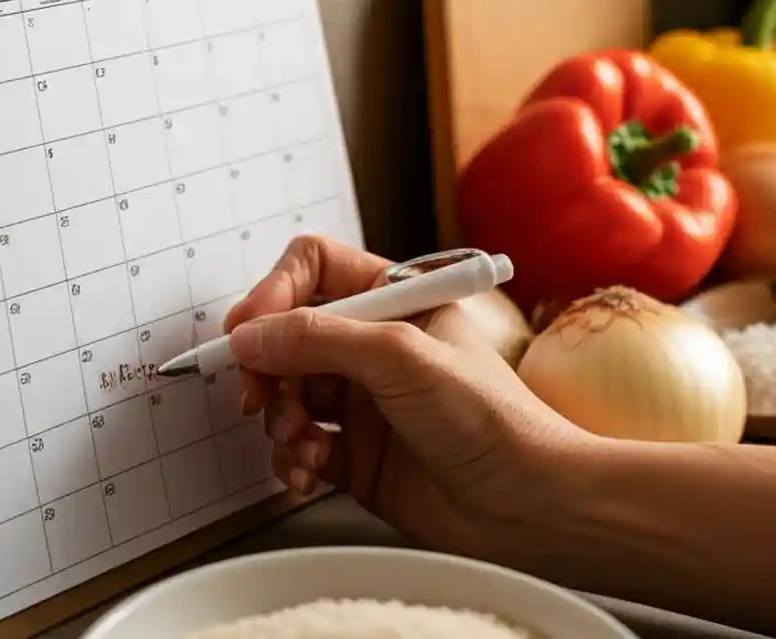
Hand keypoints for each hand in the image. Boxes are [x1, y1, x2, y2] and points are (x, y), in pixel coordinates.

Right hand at [223, 235, 587, 565]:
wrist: (527, 505)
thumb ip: (319, 339)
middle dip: (268, 370)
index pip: (314, 270)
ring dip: (281, 421)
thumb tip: (250, 334)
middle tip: (257, 398)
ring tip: (303, 445)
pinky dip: (293, 460)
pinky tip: (311, 474)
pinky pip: (299, 447)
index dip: (274, 294)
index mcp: (395, 302)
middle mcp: (376, 346)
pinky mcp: (357, 454)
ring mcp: (364, 402)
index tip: (248, 330)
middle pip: (288, 337)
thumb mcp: (402, 358)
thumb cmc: (493, 420)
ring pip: (287, 396)